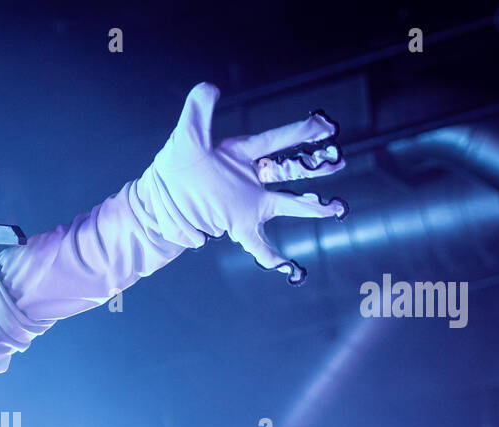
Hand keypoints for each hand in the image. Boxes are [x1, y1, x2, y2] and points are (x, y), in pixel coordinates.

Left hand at [142, 81, 348, 283]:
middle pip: (288, 170)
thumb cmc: (173, 167)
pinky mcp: (238, 225)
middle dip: (315, 166)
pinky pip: (260, 244)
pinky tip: (290, 268)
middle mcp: (250, 177)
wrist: (159, 200)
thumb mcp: (184, 136)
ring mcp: (247, 203)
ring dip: (311, 207)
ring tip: (337, 208)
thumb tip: (211, 87)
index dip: (299, 133)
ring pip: (287, 204)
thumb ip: (198, 111)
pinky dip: (273, 256)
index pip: (274, 141)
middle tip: (339, 160)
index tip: (325, 125)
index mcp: (240, 153)